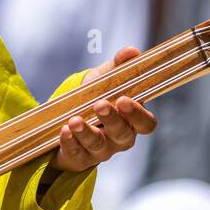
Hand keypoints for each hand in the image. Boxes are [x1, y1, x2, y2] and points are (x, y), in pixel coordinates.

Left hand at [45, 46, 156, 177]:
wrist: (64, 120)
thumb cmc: (93, 98)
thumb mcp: (104, 80)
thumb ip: (118, 66)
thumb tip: (132, 51)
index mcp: (131, 121)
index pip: (146, 124)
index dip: (138, 115)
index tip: (124, 100)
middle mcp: (119, 139)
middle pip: (123, 135)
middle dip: (112, 120)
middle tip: (100, 104)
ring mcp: (99, 151)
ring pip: (98, 146)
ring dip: (87, 132)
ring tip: (75, 120)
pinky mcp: (78, 158)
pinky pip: (76, 153)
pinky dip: (70, 141)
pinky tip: (64, 130)